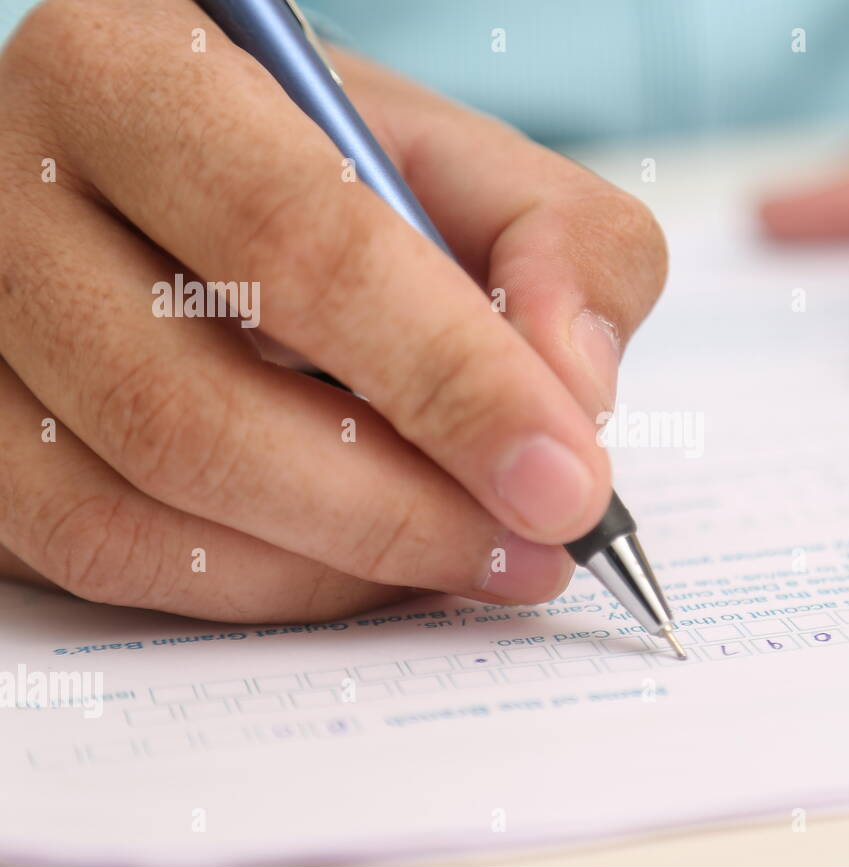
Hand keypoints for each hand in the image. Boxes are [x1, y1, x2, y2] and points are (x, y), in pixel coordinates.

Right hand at [0, 0, 665, 619]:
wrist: (197, 195)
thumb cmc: (334, 174)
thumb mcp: (466, 165)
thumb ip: (561, 247)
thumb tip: (569, 397)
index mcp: (135, 72)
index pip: (298, 243)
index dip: (448, 380)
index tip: (567, 480)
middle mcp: (11, 194)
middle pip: (192, 406)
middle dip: (395, 509)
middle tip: (533, 546)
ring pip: (135, 508)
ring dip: (333, 570)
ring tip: (468, 560)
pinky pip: (102, 559)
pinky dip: (258, 589)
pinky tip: (362, 571)